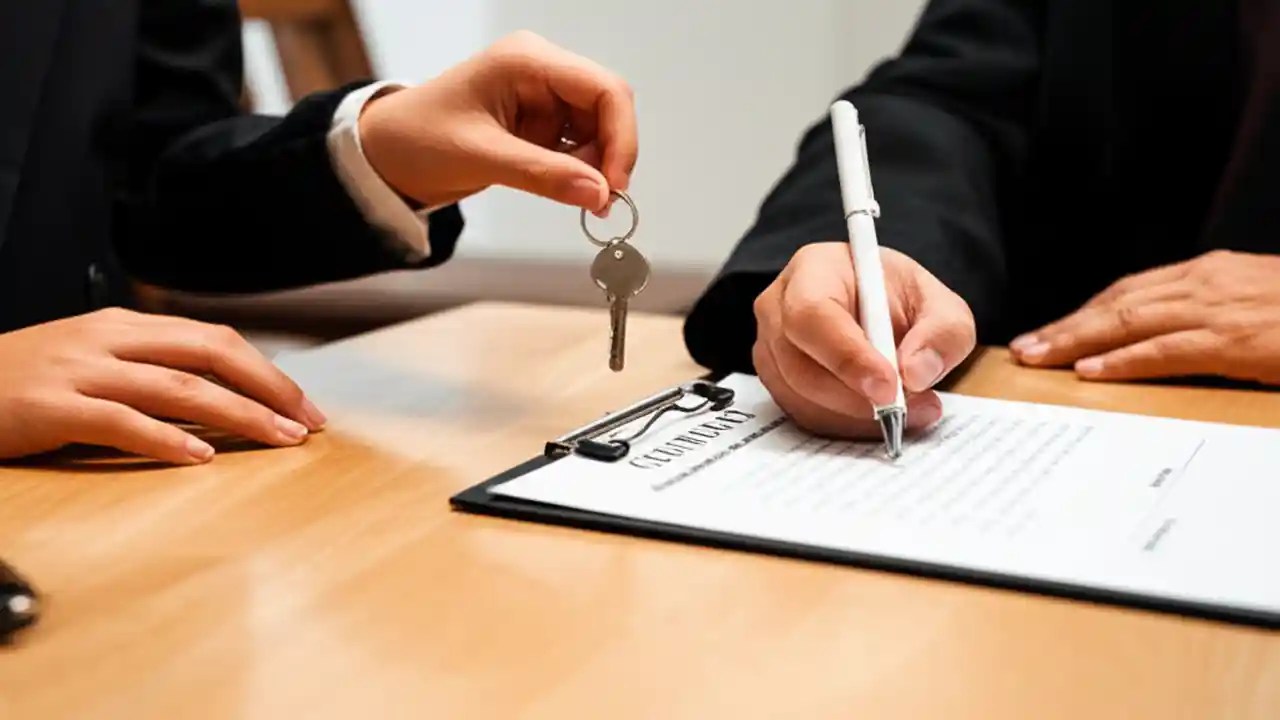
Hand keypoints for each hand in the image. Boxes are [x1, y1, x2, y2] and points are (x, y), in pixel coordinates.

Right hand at [0, 309, 325, 464]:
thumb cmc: (24, 381)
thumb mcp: (92, 359)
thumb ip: (149, 369)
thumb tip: (223, 394)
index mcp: (124, 325)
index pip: (214, 339)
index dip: (266, 371)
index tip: (303, 404)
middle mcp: (108, 340)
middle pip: (210, 353)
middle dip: (269, 388)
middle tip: (308, 421)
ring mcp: (80, 371)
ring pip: (179, 387)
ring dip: (238, 415)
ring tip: (278, 439)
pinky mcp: (52, 408)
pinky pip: (121, 422)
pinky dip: (166, 439)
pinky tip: (200, 456)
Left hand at [358, 31, 636, 212]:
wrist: (385, 154)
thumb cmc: (417, 139)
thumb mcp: (481, 157)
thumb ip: (542, 174)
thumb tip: (599, 194)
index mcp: (527, 60)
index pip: (603, 90)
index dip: (620, 137)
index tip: (614, 185)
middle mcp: (541, 72)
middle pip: (606, 110)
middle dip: (608, 156)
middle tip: (598, 200)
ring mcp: (542, 98)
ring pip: (597, 131)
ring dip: (595, 168)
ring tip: (578, 199)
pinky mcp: (539, 124)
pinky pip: (578, 147)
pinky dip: (580, 172)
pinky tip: (567, 190)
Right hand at [752, 243, 976, 436]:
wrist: (879, 311)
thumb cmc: (898, 300)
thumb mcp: (941, 305)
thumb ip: (942, 333)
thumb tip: (916, 373)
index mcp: (814, 270)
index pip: (813, 314)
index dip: (847, 356)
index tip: (889, 387)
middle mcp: (778, 307)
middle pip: (799, 365)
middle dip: (855, 398)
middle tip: (908, 407)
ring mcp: (771, 348)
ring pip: (801, 398)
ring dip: (856, 417)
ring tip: (910, 411)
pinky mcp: (777, 383)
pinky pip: (804, 416)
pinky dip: (847, 426)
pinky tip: (882, 416)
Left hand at [1011, 250, 1279, 383]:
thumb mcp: (1253, 301)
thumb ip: (1210, 312)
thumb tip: (1165, 333)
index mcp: (1208, 273)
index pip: (1130, 291)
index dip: (1085, 311)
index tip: (1050, 331)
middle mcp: (1204, 283)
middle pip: (1117, 302)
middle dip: (1067, 326)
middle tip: (1024, 349)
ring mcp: (1218, 309)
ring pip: (1128, 322)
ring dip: (1076, 342)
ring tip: (1039, 360)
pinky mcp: (1234, 340)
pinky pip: (1165, 349)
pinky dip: (1123, 360)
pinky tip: (1091, 373)